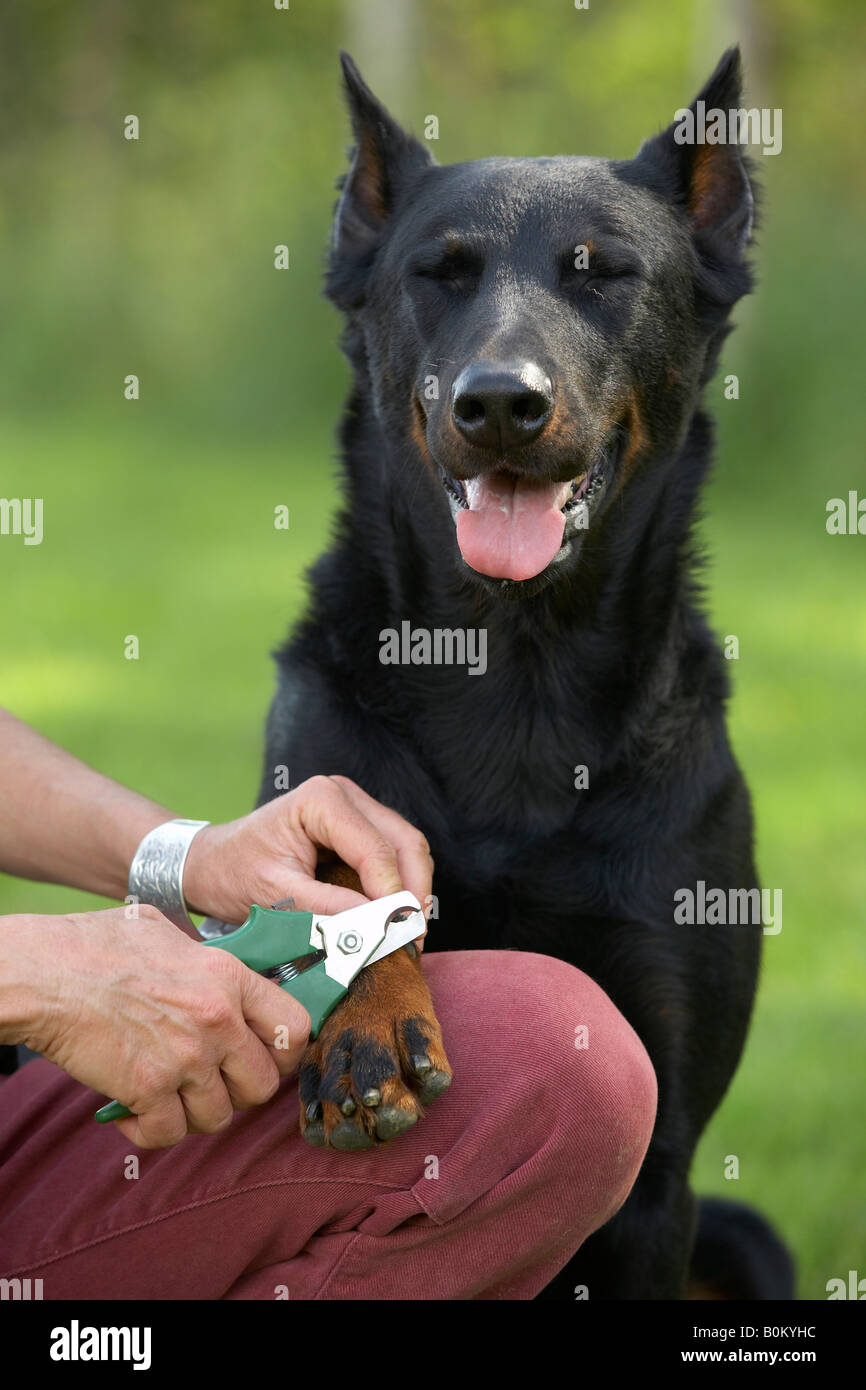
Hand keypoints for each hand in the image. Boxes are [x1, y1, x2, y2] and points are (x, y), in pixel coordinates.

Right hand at [4, 905, 309, 1147]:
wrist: (44, 975)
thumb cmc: (94, 946)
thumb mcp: (166, 933)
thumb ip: (203, 959)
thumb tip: (222, 974)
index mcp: (228, 978)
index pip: (294, 1028)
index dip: (286, 1053)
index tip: (270, 1059)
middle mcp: (216, 1020)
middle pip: (263, 1085)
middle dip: (239, 1091)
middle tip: (212, 1082)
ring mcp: (184, 1057)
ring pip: (218, 1117)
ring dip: (194, 1113)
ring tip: (169, 1095)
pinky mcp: (147, 1089)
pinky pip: (169, 1134)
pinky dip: (150, 1131)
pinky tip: (132, 1111)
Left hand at [182, 775, 433, 933]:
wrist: (212, 863)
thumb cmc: (234, 874)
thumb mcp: (275, 896)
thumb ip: (326, 908)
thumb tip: (377, 927)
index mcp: (321, 800)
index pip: (375, 849)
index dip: (392, 894)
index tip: (401, 935)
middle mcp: (343, 794)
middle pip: (403, 842)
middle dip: (413, 891)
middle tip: (414, 938)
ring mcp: (354, 807)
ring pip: (406, 847)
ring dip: (412, 889)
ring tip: (408, 933)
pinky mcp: (357, 826)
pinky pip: (394, 854)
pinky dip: (400, 885)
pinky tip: (395, 917)